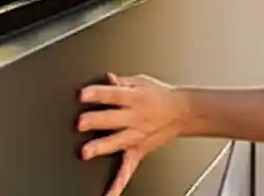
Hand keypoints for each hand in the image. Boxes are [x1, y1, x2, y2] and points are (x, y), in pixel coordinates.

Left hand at [78, 73, 189, 195]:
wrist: (182, 112)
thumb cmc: (159, 96)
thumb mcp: (141, 81)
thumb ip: (121, 82)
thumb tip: (107, 78)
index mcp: (134, 98)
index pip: (114, 95)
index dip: (98, 94)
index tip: (83, 95)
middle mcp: (135, 118)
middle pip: (113, 119)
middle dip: (97, 121)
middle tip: (80, 123)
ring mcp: (136, 136)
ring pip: (117, 142)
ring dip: (102, 146)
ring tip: (86, 152)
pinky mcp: (138, 150)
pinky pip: (128, 168)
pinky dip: (118, 183)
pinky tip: (107, 194)